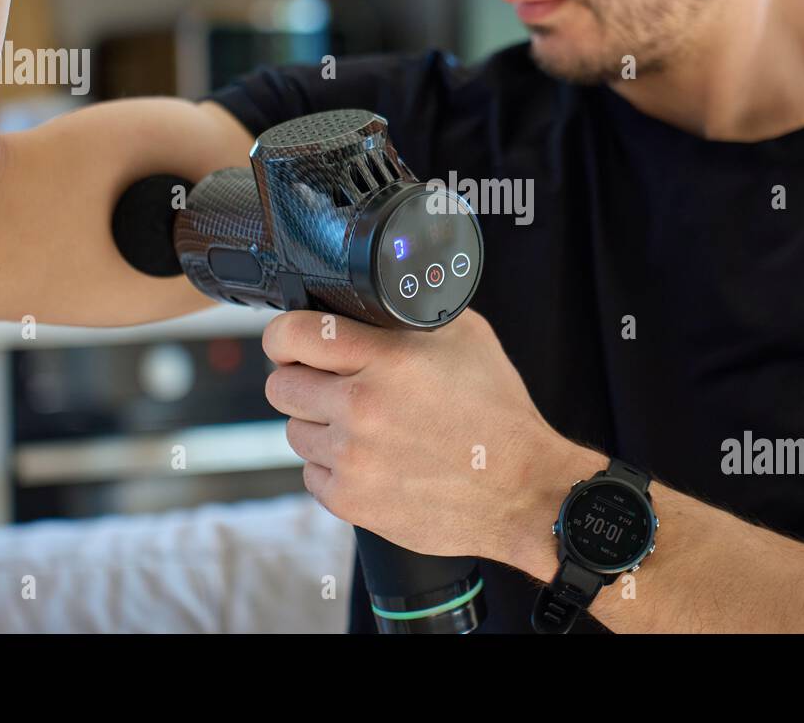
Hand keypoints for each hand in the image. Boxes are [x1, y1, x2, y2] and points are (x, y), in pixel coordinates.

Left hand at [262, 308, 569, 561]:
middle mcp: (361, 407)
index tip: (292, 343)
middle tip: (333, 385)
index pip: (293, 334)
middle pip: (280, 385)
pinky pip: (311, 475)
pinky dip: (333, 468)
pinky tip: (370, 459)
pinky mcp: (352, 500)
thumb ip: (407, 316)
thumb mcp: (465, 338)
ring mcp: (353, 457)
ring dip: (319, 426)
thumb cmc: (497, 413)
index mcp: (387, 359)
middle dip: (302, 380)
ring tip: (364, 427)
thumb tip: (365, 302)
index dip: (285, 336)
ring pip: (293, 432)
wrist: (523, 490)